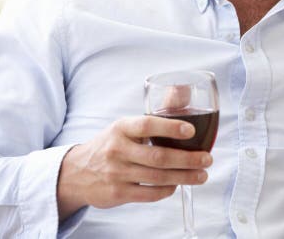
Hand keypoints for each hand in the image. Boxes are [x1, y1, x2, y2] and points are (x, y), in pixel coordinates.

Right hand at [57, 116, 211, 219]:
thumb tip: (183, 90)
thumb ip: (156, 113)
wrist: (75, 173)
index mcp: (121, 128)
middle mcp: (117, 150)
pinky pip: (148, 194)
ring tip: (202, 175)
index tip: (192, 130)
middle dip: (187, 159)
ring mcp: (116, 173)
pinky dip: (167, 190)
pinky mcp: (116, 194)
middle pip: (158, 157)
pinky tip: (178, 185)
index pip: (147, 125)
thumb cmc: (112, 145)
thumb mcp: (126, 125)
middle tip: (207, 159)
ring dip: (184, 177)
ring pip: (157, 177)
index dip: (171, 127)